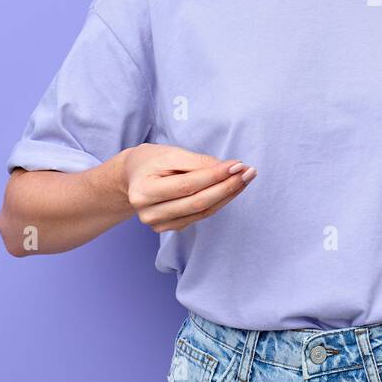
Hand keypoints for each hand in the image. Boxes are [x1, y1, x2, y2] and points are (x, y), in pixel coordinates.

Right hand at [118, 143, 256, 232]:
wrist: (133, 177)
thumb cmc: (152, 161)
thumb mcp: (170, 153)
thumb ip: (197, 162)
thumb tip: (227, 169)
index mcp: (143, 191)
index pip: (187, 185)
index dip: (215, 176)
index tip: (237, 164)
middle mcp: (149, 213)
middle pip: (197, 203)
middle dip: (227, 187)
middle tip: (249, 172)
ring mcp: (158, 225)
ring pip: (202, 212)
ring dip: (228, 195)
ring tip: (246, 179)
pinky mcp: (170, 228)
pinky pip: (200, 216)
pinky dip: (219, 203)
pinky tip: (232, 190)